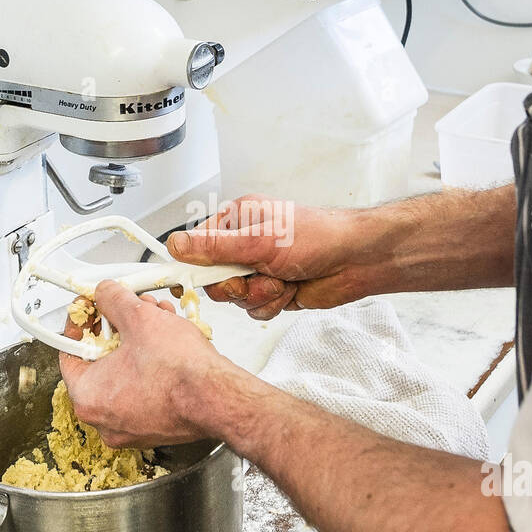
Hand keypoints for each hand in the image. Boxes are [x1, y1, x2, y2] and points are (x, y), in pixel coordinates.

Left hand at [59, 282, 227, 448]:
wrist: (220, 397)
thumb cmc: (181, 373)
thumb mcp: (139, 319)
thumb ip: (114, 300)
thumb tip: (106, 294)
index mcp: (88, 398)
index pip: (69, 354)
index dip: (81, 324)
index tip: (91, 311)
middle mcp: (105, 420)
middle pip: (100, 364)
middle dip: (118, 330)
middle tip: (128, 313)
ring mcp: (131, 428)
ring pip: (125, 376)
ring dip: (138, 345)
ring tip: (157, 324)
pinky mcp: (155, 428)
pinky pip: (143, 392)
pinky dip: (151, 368)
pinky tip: (167, 347)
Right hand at [167, 194, 373, 320]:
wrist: (356, 260)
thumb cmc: (316, 237)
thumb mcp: (259, 241)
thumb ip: (214, 247)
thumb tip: (175, 244)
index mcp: (236, 221)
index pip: (197, 246)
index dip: (194, 266)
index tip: (193, 279)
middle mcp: (245, 246)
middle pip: (214, 279)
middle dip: (235, 285)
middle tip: (253, 277)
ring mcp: (259, 270)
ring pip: (236, 298)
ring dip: (260, 295)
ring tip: (282, 280)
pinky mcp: (273, 291)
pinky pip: (255, 309)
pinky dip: (273, 304)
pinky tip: (291, 290)